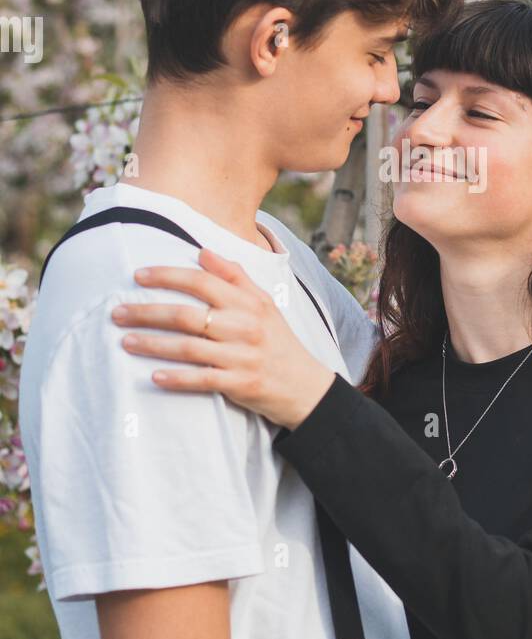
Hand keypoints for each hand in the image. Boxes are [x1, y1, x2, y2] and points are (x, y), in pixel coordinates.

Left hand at [110, 248, 335, 429]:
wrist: (306, 386)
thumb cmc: (278, 340)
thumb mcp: (264, 303)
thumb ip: (235, 276)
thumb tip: (202, 252)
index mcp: (249, 302)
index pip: (202, 282)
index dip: (168, 276)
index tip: (138, 276)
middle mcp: (244, 326)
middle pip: (186, 315)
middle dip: (147, 312)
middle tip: (117, 312)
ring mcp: (241, 356)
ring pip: (188, 347)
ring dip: (153, 344)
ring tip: (125, 341)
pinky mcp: (240, 384)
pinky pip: (202, 380)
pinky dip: (176, 378)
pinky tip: (153, 376)